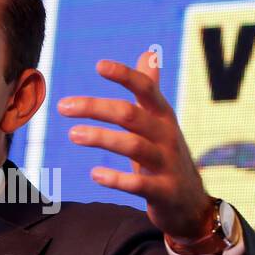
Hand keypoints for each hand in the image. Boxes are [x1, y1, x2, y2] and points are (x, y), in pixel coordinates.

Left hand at [58, 50, 219, 248]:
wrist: (191, 203)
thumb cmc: (167, 156)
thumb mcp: (161, 121)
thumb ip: (151, 89)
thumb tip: (148, 52)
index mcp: (163, 116)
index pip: (146, 88)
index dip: (125, 75)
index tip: (99, 65)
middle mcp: (167, 135)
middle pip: (130, 115)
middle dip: (96, 108)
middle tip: (63, 107)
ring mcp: (167, 164)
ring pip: (133, 145)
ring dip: (101, 138)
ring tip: (73, 134)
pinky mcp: (163, 192)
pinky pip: (139, 184)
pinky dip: (117, 179)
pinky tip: (95, 174)